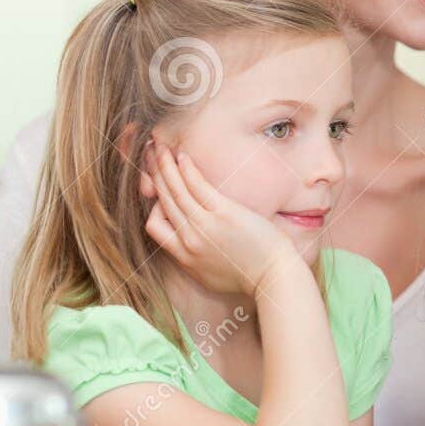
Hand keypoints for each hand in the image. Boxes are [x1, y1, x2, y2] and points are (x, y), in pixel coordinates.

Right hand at [144, 145, 299, 295]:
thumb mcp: (211, 276)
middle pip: (162, 202)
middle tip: (150, 157)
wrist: (274, 278)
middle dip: (153, 176)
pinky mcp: (223, 213)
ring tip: (160, 148)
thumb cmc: (250, 276)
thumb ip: (195, 260)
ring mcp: (204, 226)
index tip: (161, 194)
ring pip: (174, 190)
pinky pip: (196, 186)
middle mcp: (189, 240)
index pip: (154, 225)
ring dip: (164, 166)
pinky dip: (186, 170)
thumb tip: (190, 248)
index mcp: (184, 256)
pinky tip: (183, 157)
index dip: (155, 207)